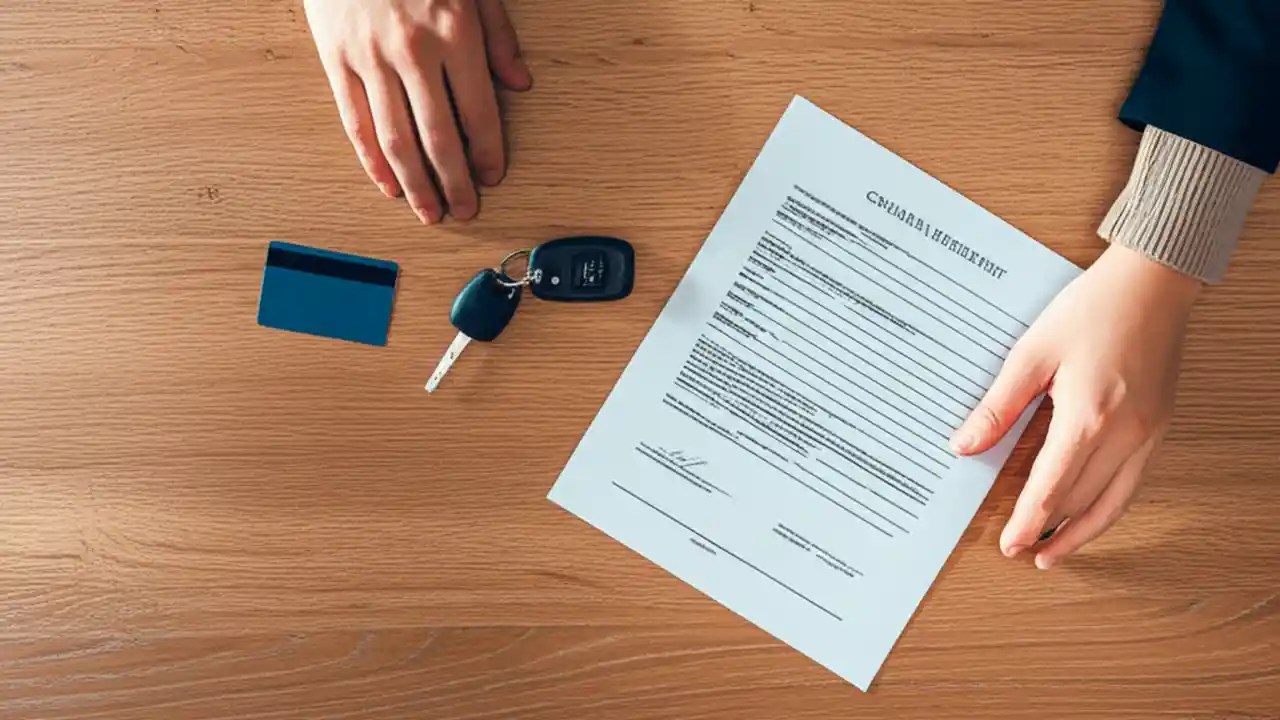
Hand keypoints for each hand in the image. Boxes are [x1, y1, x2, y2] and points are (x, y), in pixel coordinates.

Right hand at [304, 0, 531, 223]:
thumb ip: (498, 34)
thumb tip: (519, 84)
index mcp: (454, 32)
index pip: (479, 111)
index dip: (489, 152)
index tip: (493, 176)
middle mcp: (413, 51)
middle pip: (438, 136)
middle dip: (455, 182)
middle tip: (465, 210)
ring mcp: (370, 58)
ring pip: (396, 139)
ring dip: (415, 184)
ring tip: (429, 211)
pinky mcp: (336, 60)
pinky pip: (355, 122)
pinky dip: (372, 161)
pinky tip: (387, 184)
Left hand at [951, 245, 1200, 568]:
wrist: (1151, 284)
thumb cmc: (1091, 309)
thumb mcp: (1031, 354)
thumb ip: (998, 406)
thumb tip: (964, 445)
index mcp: (1088, 417)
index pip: (1051, 489)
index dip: (1026, 522)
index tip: (1007, 545)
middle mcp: (1124, 433)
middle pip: (1081, 501)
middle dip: (1049, 531)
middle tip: (1020, 550)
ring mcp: (1148, 433)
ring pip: (1114, 501)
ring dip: (1083, 531)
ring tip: (1052, 551)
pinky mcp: (1158, 427)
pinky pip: (1134, 482)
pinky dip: (1108, 506)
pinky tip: (1088, 514)